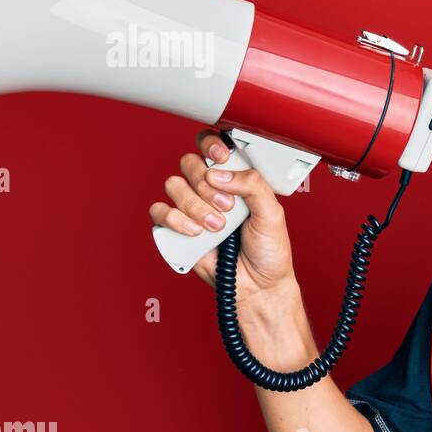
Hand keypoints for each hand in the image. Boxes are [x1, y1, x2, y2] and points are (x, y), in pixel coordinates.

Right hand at [148, 129, 297, 309]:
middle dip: (206, 184)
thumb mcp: (272, 213)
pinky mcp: (176, 228)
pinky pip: (159, 211)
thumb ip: (253, 186)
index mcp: (234, 179)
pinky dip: (174, 219)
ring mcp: (191, 208)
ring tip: (217, 226)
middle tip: (227, 206)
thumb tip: (220, 174)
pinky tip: (195, 232)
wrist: (258, 286)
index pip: (213, 147)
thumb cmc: (268, 250)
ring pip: (174, 185)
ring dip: (195, 205)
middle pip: (190, 163)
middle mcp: (210, 189)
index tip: (220, 158)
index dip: (211, 145)